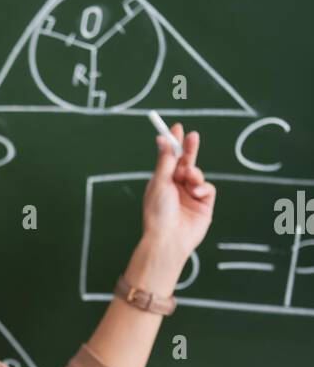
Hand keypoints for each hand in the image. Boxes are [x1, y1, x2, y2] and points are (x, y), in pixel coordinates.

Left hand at [142, 123, 216, 263]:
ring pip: (198, 174)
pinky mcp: (204, 205)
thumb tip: (162, 139)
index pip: (170, 159)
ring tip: (188, 179)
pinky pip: (208, 188)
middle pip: (186, 163)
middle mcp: (176, 188)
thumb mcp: (159, 182)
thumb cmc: (158, 212)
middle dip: (189, 149)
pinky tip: (196, 193)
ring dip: (194, 173)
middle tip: (192, 136)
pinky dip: (203, 187)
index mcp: (162, 182)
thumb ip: (165, 161)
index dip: (174, 144)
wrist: (169, 238)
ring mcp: (190, 196)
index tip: (177, 128)